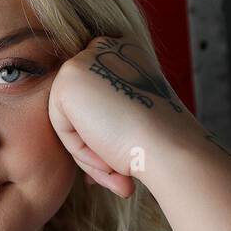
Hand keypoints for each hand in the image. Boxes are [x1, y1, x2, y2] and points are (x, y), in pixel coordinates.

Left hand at [47, 35, 207, 198]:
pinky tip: (108, 158)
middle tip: (124, 181)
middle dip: (97, 149)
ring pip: (70, 120)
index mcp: (128, 54)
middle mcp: (108, 48)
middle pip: (82, 110)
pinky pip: (61, 126)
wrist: (169, 146)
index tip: (126, 172)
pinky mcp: (69, 76)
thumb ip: (109, 117)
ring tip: (119, 172)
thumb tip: (90, 135)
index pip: (99, 102)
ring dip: (91, 154)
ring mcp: (87, 59)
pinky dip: (81, 151)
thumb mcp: (133, 121)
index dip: (108, 140)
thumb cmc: (159, 144)